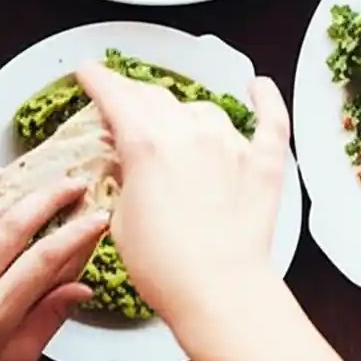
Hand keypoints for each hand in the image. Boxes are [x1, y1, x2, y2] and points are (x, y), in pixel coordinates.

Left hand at [0, 177, 106, 360]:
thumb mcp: (15, 358)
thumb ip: (48, 321)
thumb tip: (82, 289)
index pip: (45, 260)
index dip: (77, 235)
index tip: (100, 219)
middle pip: (14, 227)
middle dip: (50, 199)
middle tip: (76, 184)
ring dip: (17, 191)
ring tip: (43, 178)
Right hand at [75, 64, 289, 322]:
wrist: (218, 287)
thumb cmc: (163, 264)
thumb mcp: (121, 215)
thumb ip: (125, 174)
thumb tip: (127, 157)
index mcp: (147, 143)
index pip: (118, 96)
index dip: (99, 80)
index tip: (90, 72)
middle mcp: (192, 133)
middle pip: (158, 100)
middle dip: (135, 97)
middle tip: (123, 103)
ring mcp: (233, 145)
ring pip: (203, 111)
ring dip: (184, 114)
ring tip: (173, 125)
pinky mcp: (265, 162)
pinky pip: (271, 120)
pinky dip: (266, 100)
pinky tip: (258, 85)